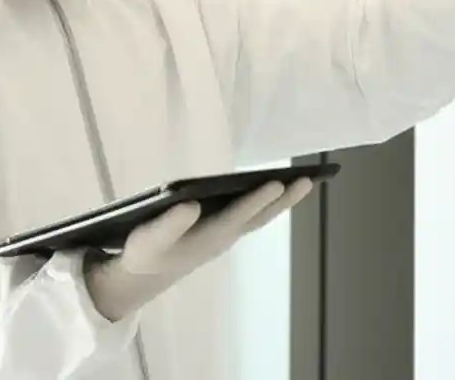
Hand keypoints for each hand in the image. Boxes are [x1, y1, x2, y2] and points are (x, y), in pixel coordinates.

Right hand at [85, 179, 313, 320]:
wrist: (146, 273)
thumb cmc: (146, 251)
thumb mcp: (149, 238)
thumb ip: (169, 223)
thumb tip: (190, 204)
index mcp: (207, 237)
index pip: (238, 215)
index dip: (257, 199)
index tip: (277, 183)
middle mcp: (223, 237)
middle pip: (259, 217)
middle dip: (284, 199)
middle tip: (309, 180)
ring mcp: (226, 236)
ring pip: (259, 217)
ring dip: (282, 201)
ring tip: (304, 182)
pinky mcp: (223, 231)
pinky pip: (252, 215)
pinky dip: (268, 202)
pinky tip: (277, 190)